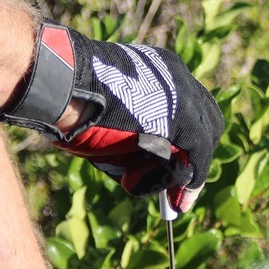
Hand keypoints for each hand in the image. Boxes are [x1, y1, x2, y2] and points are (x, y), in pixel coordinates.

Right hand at [0, 21, 223, 211]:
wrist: (62, 84)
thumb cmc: (71, 102)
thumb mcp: (107, 121)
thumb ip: (130, 139)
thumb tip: (140, 172)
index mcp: (156, 68)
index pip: (186, 106)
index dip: (182, 140)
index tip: (171, 163)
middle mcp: (176, 75)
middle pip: (206, 120)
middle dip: (194, 156)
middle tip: (177, 190)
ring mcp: (184, 95)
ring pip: (203, 138)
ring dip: (184, 169)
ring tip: (151, 187)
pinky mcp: (185, 118)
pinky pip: (199, 152)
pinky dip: (192, 179)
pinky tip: (179, 200)